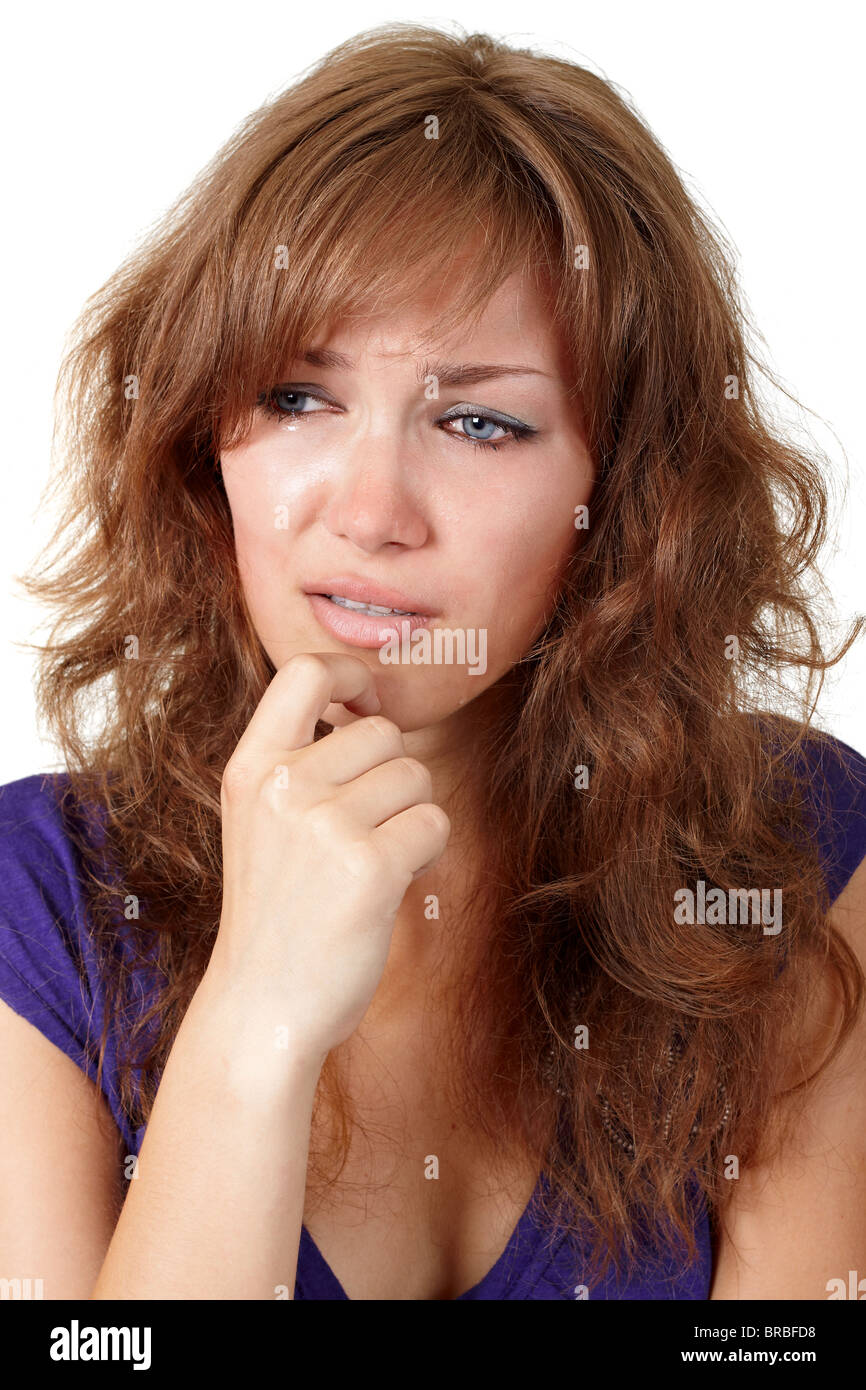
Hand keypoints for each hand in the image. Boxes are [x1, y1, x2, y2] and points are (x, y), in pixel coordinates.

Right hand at [208, 652, 451, 1060]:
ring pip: (415, 776)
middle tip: (366, 829)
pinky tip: (392, 882)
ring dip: (412, 814)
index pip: (304, 672)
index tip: (363, 698)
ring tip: (373, 860)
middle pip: (383, 731)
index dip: (348, 671)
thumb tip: (367, 703)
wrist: (264, 1006)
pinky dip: (427, 850)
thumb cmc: (276, 914)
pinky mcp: (371, 866)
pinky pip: (435, 822)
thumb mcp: (260, 821)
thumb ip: (299, 761)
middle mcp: (284, 786)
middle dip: (393, 774)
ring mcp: (326, 825)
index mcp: (251, 768)